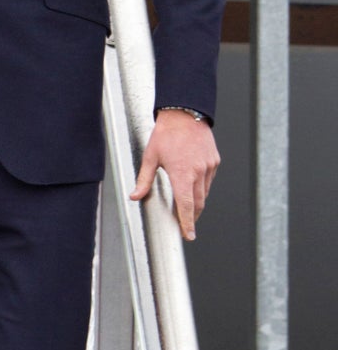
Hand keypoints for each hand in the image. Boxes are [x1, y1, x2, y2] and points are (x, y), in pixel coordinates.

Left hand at [129, 111, 219, 241]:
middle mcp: (198, 172)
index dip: (188, 223)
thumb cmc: (166, 134)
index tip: (188, 235)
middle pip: (198, 203)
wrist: (185, 114)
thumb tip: (135, 196)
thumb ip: (144, 180)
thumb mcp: (150, 157)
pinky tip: (193, 184)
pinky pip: (209, 180)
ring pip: (205, 192)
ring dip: (197, 201)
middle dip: (192, 216)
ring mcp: (209, 166)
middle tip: (186, 225)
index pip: (186, 205)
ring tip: (188, 206)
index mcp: (181, 173)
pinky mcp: (214, 161)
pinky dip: (202, 187)